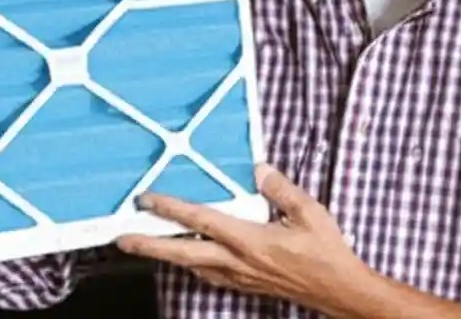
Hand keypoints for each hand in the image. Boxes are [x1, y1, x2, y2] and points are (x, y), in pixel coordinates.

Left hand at [115, 164, 373, 313]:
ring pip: (193, 266)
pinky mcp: (246, 285)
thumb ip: (281, 190)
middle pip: (184, 253)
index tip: (148, 200)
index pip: (202, 221)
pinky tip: (190, 259)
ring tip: (147, 246)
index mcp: (251, 240)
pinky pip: (210, 275)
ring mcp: (240, 277)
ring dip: (167, 256)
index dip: (172, 209)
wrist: (338, 290)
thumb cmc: (326, 252)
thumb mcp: (310, 212)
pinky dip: (193, 265)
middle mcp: (238, 262)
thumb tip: (259, 170)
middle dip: (150, 245)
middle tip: (123, 238)